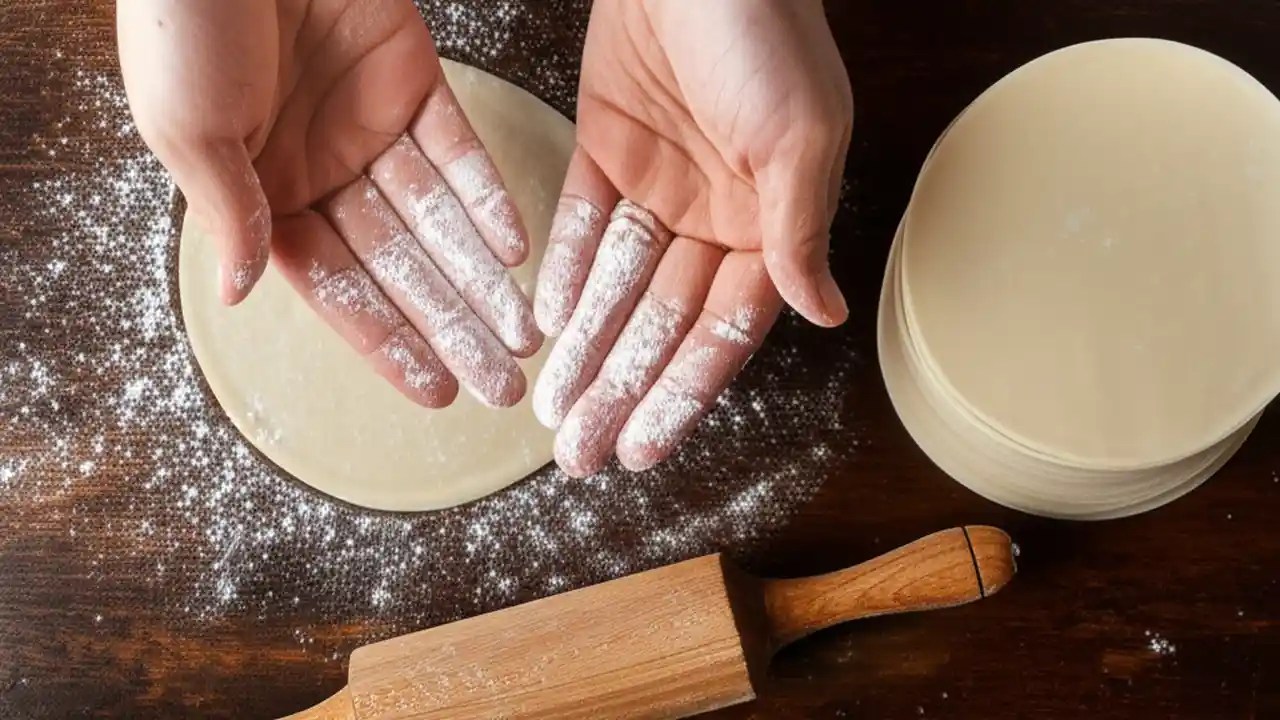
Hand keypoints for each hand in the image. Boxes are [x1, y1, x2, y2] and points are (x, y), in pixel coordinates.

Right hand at [118, 0, 540, 408]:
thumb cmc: (185, 26)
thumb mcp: (189, 131)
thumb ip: (230, 214)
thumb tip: (241, 292)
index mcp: (264, 197)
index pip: (339, 287)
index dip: (389, 342)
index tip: (437, 391)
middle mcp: (326, 173)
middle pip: (402, 266)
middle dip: (453, 326)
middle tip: (504, 384)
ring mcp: (372, 128)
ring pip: (439, 219)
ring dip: (483, 276)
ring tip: (526, 333)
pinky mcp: (414, 81)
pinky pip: (460, 150)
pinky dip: (489, 196)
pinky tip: (518, 249)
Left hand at [532, 0, 852, 475]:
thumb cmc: (765, 34)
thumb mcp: (798, 137)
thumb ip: (799, 230)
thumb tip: (825, 314)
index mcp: (770, 222)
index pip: (722, 327)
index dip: (682, 391)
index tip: (645, 448)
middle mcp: (716, 214)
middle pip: (661, 322)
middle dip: (622, 389)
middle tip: (582, 454)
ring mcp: (660, 183)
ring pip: (617, 285)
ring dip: (586, 347)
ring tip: (551, 410)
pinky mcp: (607, 145)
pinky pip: (581, 223)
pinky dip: (565, 272)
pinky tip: (546, 324)